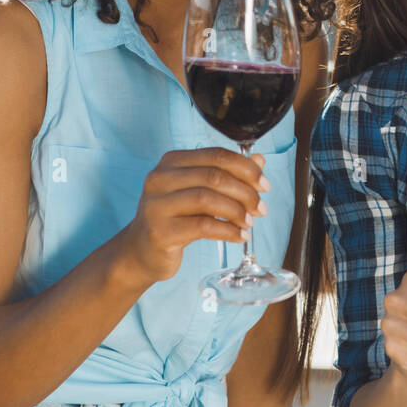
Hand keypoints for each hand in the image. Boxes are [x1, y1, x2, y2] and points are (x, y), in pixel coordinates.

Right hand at [118, 147, 268, 285]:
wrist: (141, 251)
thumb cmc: (175, 218)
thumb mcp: (200, 192)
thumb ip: (228, 174)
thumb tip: (260, 161)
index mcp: (171, 162)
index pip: (216, 155)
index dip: (246, 168)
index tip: (265, 185)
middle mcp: (159, 178)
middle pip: (214, 176)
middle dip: (245, 192)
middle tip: (262, 208)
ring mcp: (156, 204)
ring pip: (208, 199)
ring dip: (237, 211)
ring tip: (250, 223)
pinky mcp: (160, 231)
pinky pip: (203, 226)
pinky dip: (228, 231)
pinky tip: (239, 236)